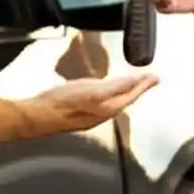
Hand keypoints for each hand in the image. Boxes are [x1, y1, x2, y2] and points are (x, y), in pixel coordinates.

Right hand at [31, 74, 158, 135]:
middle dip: (137, 89)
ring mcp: (91, 115)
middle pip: (126, 100)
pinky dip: (111, 93)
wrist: (37, 117)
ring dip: (126, 91)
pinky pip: (104, 101)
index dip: (144, 85)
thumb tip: (136, 81)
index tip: (156, 77)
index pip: (132, 95)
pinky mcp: (80, 112)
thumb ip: (115, 87)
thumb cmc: (63, 102)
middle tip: (148, 79)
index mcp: (108, 108)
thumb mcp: (92, 91)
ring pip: (115, 102)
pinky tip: (106, 89)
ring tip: (132, 82)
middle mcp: (103, 114)